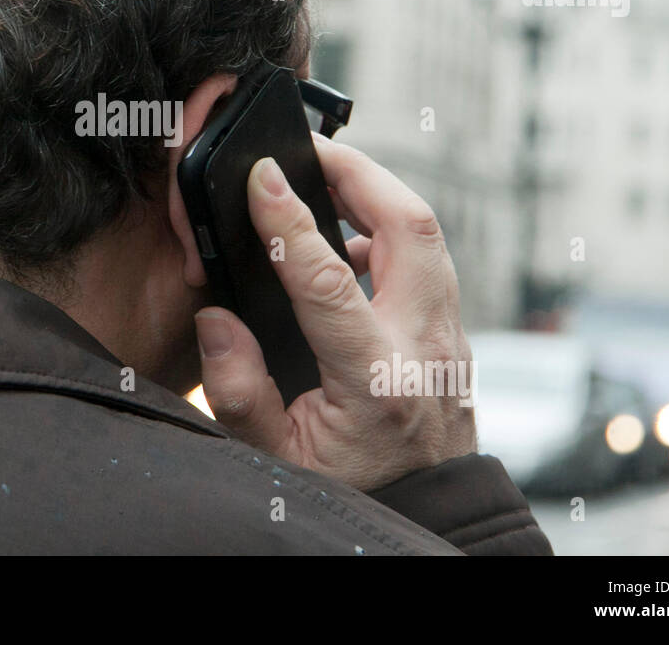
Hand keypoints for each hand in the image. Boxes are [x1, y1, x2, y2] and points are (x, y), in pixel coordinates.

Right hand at [193, 133, 476, 491]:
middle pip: (414, 227)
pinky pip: (428, 262)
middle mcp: (425, 350)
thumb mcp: (280, 458)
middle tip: (309, 152)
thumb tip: (216, 318)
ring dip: (379, 198)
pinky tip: (349, 243)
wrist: (427, 515)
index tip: (260, 177)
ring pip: (429, 237)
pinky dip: (391, 233)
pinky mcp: (452, 335)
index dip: (290, 221)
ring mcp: (449, 339)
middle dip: (361, 174)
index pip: (330, 280)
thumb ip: (240, 391)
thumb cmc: (354, 489)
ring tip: (325, 184)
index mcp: (376, 382)